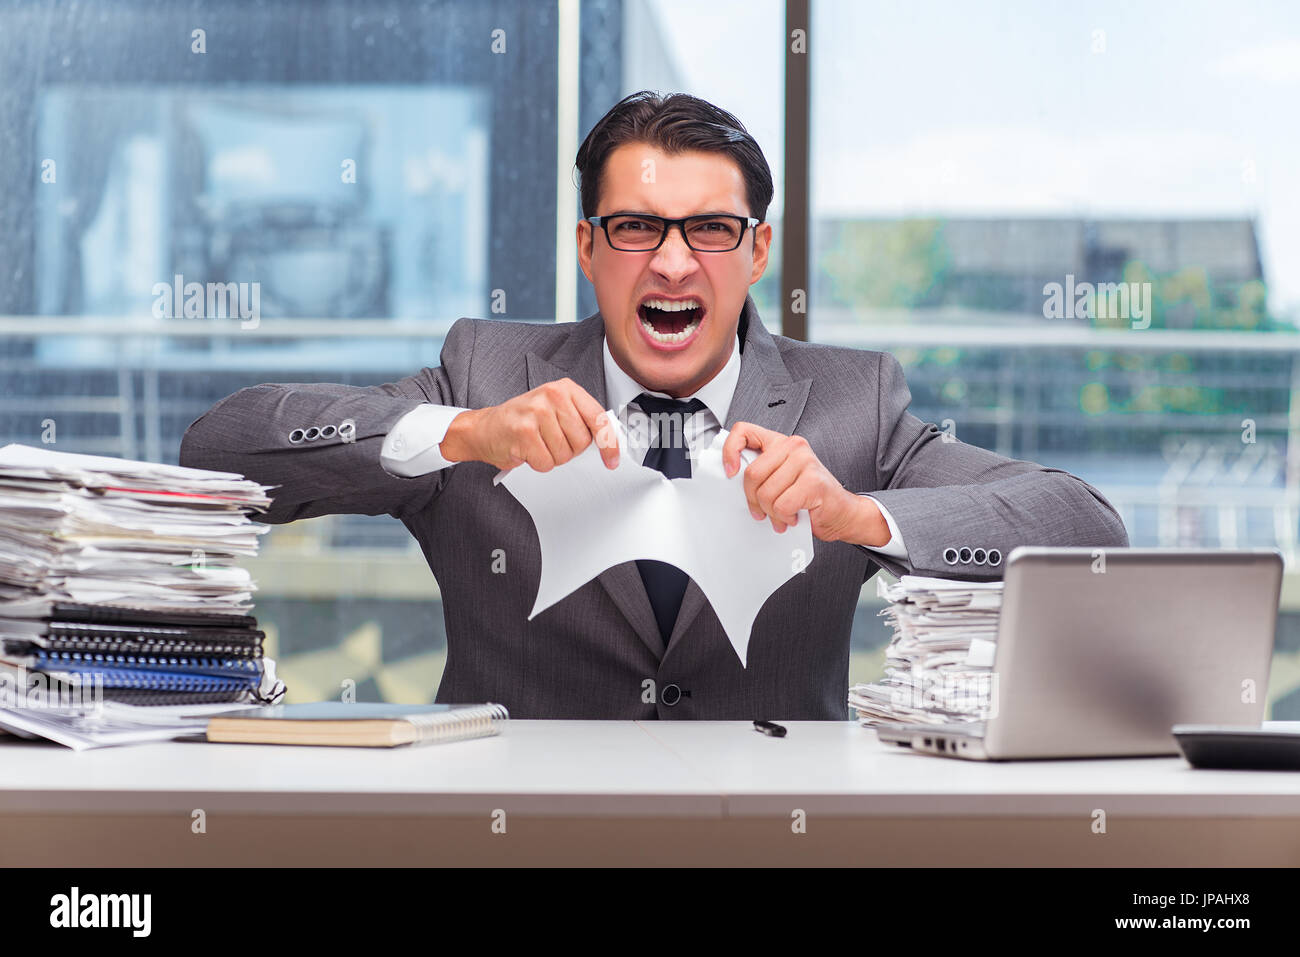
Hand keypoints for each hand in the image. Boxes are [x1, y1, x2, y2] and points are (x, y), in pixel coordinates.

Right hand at [442, 378, 619, 471]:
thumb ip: (580, 420)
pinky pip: (547, 462)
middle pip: (582, 441)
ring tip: (537, 444)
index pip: (598, 418)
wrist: (484, 428)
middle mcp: (552, 396)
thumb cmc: (523, 421)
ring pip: (565, 454)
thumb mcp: (555, 410)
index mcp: (565, 389)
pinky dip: (538, 463)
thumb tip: (607, 442)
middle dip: (570, 450)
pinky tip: (527, 450)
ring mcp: (537, 413)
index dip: (609, 443)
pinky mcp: (524, 432)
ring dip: (552, 457)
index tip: (612, 459)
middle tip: (551, 441)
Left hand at [721, 422, 887, 544]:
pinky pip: (782, 505)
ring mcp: (805, 462)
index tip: (730, 472)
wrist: (840, 512)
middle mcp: (793, 446)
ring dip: (772, 512)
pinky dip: (784, 517)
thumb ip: (760, 472)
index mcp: (780, 442)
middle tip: (762, 510)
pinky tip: (793, 515)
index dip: (730, 451)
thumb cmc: (810, 497)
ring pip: (766, 493)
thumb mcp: (780, 478)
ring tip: (782, 514)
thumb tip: (732, 478)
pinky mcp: (813, 481)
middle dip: (754, 499)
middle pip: (752, 473)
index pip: (743, 431)